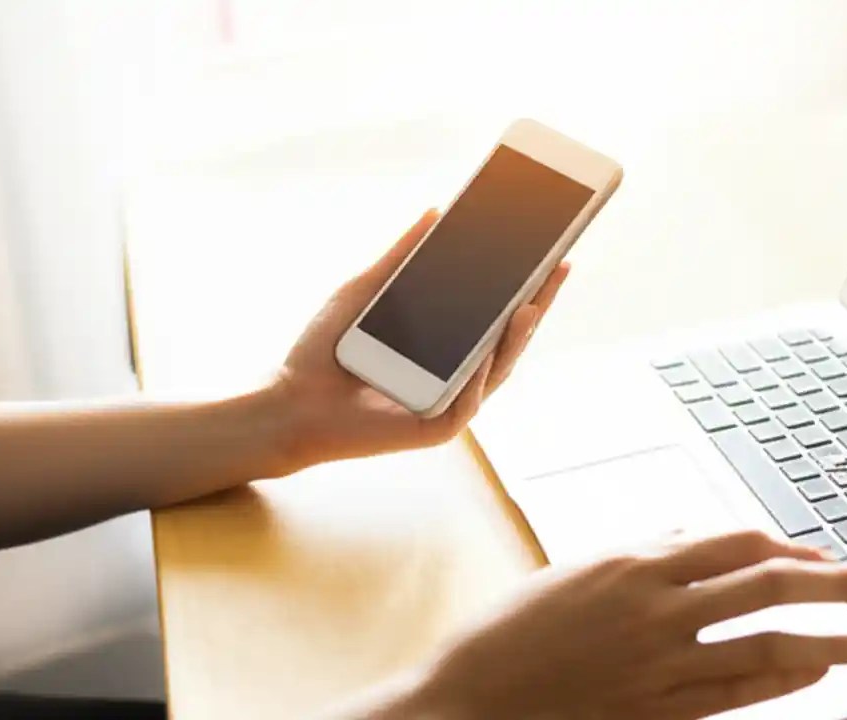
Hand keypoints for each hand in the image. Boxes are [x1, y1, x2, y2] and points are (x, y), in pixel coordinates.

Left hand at [267, 209, 569, 474]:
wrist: (287, 401)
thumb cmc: (322, 351)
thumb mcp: (363, 289)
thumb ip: (400, 256)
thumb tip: (436, 213)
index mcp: (445, 346)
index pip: (496, 314)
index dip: (526, 285)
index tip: (549, 250)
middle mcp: (455, 376)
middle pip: (510, 339)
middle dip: (539, 303)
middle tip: (559, 266)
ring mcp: (450, 405)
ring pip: (497, 371)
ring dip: (517, 338)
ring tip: (532, 303)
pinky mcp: (435, 430)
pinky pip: (466, 402)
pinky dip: (477, 375)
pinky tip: (484, 348)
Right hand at [345, 531, 846, 719]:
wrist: (470, 700)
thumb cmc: (512, 633)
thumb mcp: (576, 572)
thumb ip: (642, 553)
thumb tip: (695, 536)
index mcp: (633, 564)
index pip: (734, 542)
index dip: (787, 545)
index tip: (816, 553)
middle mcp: (656, 610)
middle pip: (765, 585)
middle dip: (830, 582)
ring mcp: (660, 666)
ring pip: (763, 647)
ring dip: (822, 640)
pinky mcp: (657, 712)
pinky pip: (734, 697)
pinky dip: (779, 686)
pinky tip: (810, 678)